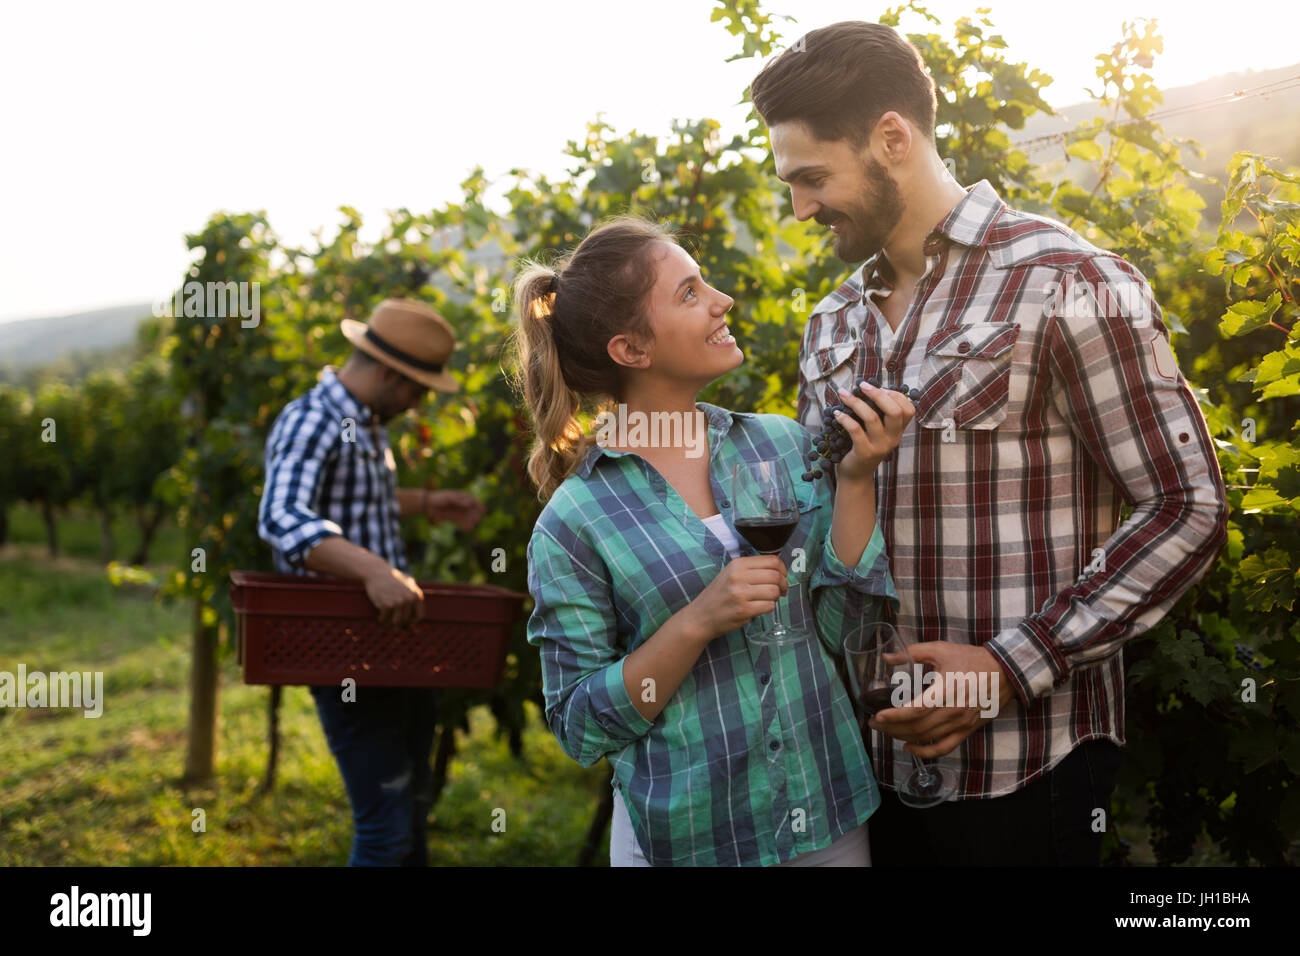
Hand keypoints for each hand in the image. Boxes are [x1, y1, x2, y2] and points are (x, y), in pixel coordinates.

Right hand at [363, 564, 425, 626]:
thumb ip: (413, 597)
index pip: (419, 616)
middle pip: (406, 621)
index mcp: (417, 595)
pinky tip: (380, 617)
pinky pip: (385, 619)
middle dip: (399, 624)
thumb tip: (416, 618)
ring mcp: (398, 602)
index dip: (411, 622)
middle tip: (392, 623)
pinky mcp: (387, 605)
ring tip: (386, 621)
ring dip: (390, 624)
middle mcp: (410, 600)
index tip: (405, 623)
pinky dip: (382, 620)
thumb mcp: (408, 585)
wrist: (377, 572)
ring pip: (396, 623)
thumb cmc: (392, 580)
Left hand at [424, 489, 486, 532]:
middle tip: (476, 520)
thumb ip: (459, 500)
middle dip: (476, 516)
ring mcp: (459, 512)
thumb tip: (470, 504)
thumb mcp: (449, 497)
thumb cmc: (439, 497)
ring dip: (472, 522)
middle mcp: (463, 505)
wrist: (428, 504)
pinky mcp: (455, 519)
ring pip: (470, 519)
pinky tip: (468, 529)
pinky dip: (466, 526)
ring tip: (471, 526)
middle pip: (474, 512)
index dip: (480, 507)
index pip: (476, 502)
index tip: (482, 512)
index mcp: (463, 497)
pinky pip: (463, 523)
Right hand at [684, 555, 788, 641]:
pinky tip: (761, 607)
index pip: (772, 560)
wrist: (701, 616)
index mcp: (737, 564)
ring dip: (776, 597)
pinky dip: (769, 607)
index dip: (783, 569)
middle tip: (781, 591)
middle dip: (783, 584)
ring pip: (774, 591)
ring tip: (769, 599)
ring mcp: (740, 593)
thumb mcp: (731, 574)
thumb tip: (778, 568)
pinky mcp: (743, 610)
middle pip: (775, 576)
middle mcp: (738, 576)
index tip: (782, 576)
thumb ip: (751, 569)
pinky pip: (769, 606)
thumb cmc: (719, 595)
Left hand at [832, 381, 914, 483]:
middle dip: (877, 394)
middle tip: (862, 385)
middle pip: (894, 411)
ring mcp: (880, 446)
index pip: (908, 410)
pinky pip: (855, 430)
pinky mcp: (864, 452)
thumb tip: (868, 388)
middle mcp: (893, 439)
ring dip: (855, 402)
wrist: (856, 475)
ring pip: (872, 418)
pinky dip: (845, 418)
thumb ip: (879, 414)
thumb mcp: (877, 432)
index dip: (896, 395)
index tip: (879, 388)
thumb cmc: (864, 446)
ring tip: (843, 394)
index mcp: (898, 431)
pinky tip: (837, 414)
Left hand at [870, 642, 1015, 757]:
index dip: (895, 715)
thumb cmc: (971, 659)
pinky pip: (944, 748)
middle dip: (892, 728)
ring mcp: (960, 723)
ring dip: (903, 737)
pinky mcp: (966, 730)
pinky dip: (925, 752)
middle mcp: (953, 711)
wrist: (1005, 672)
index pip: (917, 709)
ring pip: (927, 738)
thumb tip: (887, 658)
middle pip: (917, 727)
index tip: (877, 716)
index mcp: (946, 690)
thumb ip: (912, 652)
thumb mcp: (941, 649)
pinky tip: (909, 747)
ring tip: (886, 731)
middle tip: (874, 723)